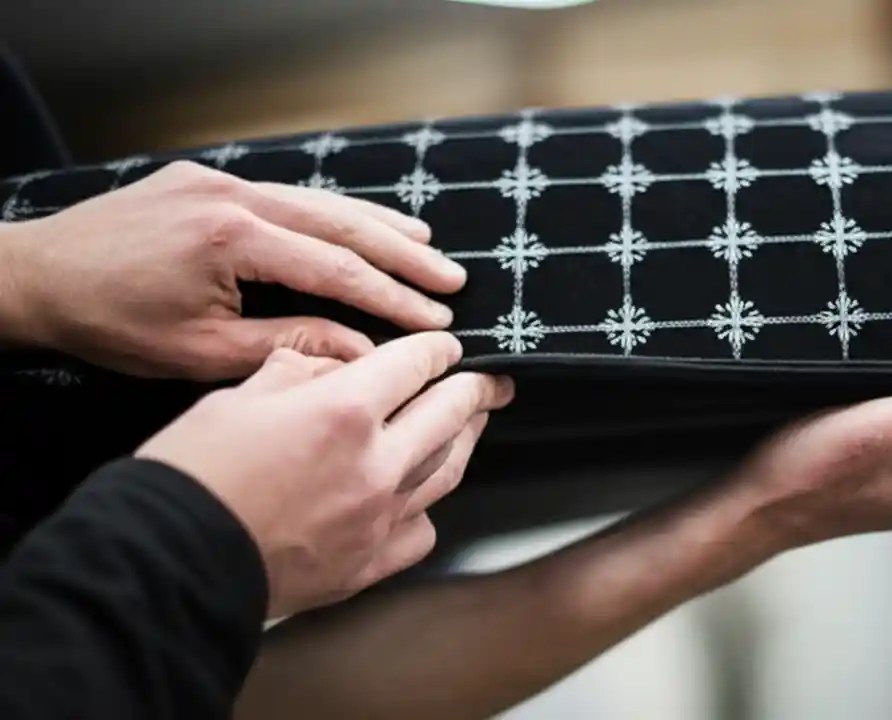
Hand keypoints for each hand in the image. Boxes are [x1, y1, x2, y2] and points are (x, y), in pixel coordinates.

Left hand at [0, 160, 464, 379]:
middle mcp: (234, 196)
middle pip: (341, 222)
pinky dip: (331, 212)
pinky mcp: (208, 179)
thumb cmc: (110, 323)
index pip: (336, 268)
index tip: (436, 319)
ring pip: (319, 200)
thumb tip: (359, 349)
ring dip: (377, 224)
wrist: (35, 276)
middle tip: (453, 278)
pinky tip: (360, 223)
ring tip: (427, 245)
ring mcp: (221, 180)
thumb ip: (289, 345)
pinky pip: (287, 194)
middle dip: (403, 254)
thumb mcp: (201, 352)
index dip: (392, 297)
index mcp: (233, 240)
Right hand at [136, 332, 512, 617]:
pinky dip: (427, 507)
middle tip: (491, 382)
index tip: (445, 346)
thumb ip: (296, 375)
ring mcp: (379, 517)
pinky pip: (421, 529)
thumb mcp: (234, 398)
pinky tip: (421, 497)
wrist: (170, 564)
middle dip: (475, 390)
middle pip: (449, 413)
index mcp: (344, 411)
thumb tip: (328, 369)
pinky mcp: (368, 564)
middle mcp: (376, 463)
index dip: (435, 350)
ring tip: (471, 426)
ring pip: (447, 469)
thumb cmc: (190, 478)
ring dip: (464, 441)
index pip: (414, 364)